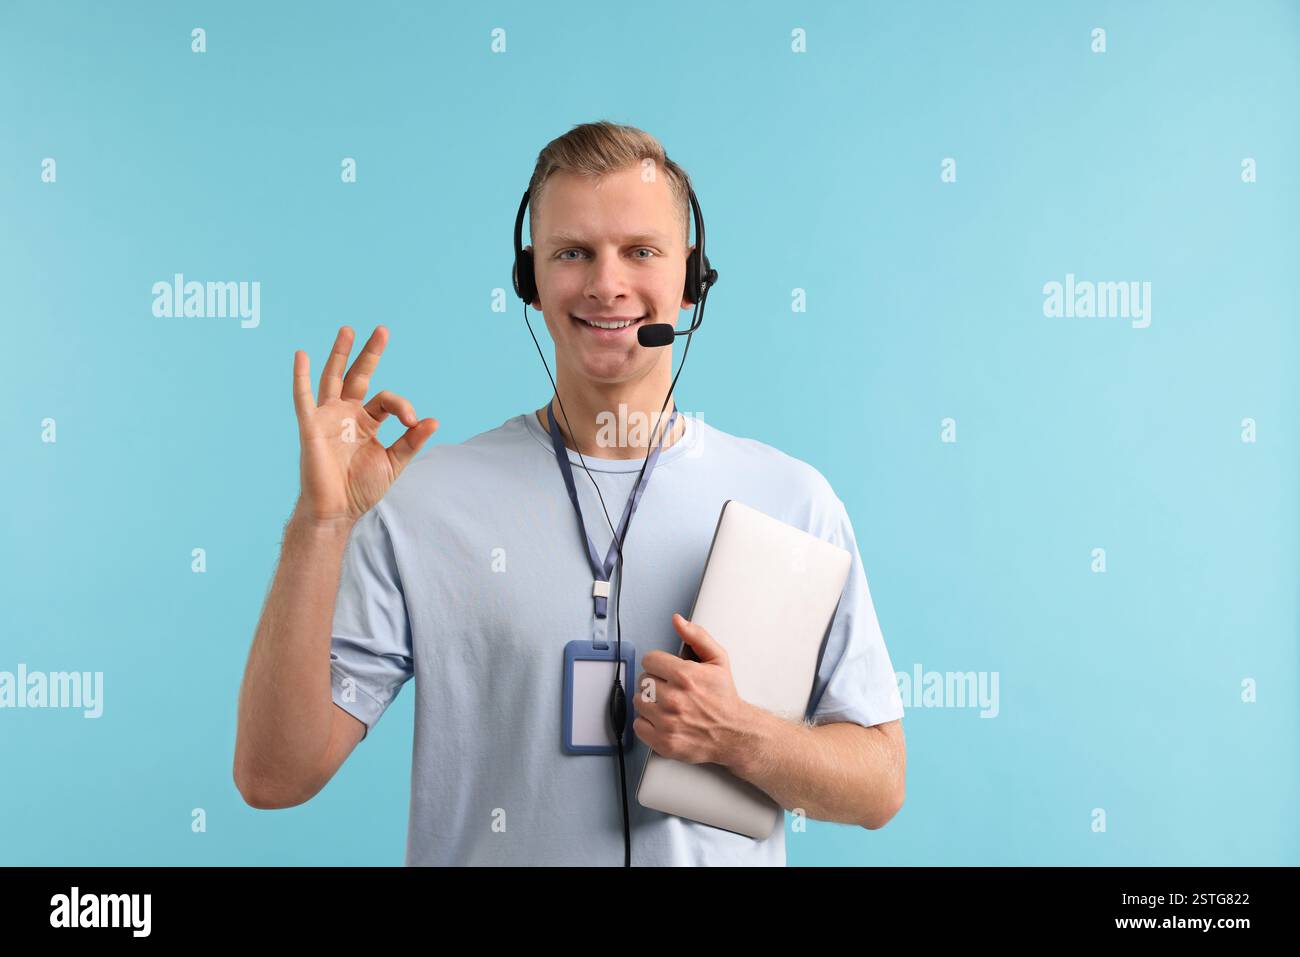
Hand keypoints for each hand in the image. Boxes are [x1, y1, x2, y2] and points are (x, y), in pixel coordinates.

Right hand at [292, 325, 437, 525]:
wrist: (336, 510)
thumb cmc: (361, 488)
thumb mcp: (393, 462)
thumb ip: (411, 441)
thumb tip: (433, 420)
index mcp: (366, 422)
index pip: (386, 400)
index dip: (402, 405)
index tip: (413, 421)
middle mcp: (346, 414)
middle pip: (359, 376)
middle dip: (370, 354)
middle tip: (382, 330)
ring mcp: (327, 417)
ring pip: (333, 378)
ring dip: (340, 354)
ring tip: (348, 330)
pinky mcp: (311, 426)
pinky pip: (303, 397)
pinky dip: (301, 376)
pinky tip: (301, 355)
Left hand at [633, 613, 746, 764]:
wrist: (734, 733)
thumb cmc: (724, 697)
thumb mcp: (718, 659)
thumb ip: (697, 636)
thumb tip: (678, 621)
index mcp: (684, 675)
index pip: (648, 660)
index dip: (658, 664)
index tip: (667, 671)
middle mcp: (673, 698)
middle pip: (642, 680)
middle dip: (655, 682)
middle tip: (671, 688)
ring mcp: (667, 721)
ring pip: (638, 701)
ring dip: (650, 702)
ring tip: (667, 704)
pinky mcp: (663, 741)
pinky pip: (638, 725)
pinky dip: (647, 722)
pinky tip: (663, 719)